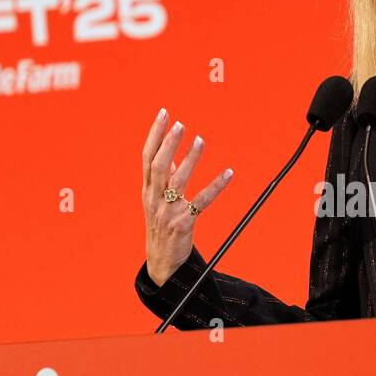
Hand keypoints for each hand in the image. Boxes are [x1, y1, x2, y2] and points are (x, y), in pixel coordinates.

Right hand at [142, 108, 233, 285]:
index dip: (154, 135)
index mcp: (147, 190)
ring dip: (190, 159)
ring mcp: (167, 212)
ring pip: (177, 181)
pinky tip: (228, 173)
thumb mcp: (156, 200)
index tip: (164, 114)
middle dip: (168, 144)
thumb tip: (172, 153)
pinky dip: (216, 186)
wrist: (162, 261)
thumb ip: (164, 177)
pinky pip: (202, 201)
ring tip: (200, 140)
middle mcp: (154, 199)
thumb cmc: (161, 225)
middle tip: (180, 125)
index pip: (147, 156)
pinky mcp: (183, 224)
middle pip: (158, 166)